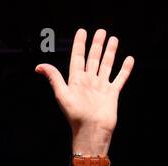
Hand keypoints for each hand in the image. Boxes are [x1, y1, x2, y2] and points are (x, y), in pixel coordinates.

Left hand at [35, 28, 133, 156]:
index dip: (79, 45)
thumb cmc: (76, 116)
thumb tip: (39, 67)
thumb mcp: (62, 94)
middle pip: (93, 59)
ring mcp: (101, 87)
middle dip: (97, 45)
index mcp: (76, 81)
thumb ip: (54, 78)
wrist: (92, 132)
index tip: (82, 32)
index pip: (78, 58)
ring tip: (114, 39)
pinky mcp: (112, 94)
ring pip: (106, 65)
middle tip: (101, 31)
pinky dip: (125, 69)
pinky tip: (129, 59)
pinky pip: (119, 79)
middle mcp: (89, 82)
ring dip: (110, 52)